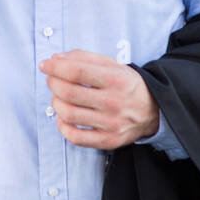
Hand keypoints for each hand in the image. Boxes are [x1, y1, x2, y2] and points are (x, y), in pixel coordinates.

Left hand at [38, 50, 160, 150]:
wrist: (153, 110)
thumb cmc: (127, 85)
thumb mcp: (112, 64)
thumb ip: (84, 58)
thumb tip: (55, 58)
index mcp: (116, 79)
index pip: (77, 71)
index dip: (55, 67)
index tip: (45, 64)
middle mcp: (114, 102)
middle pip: (69, 92)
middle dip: (53, 83)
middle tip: (51, 79)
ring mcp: (111, 124)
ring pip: (68, 114)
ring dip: (55, 103)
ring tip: (58, 97)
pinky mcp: (108, 140)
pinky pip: (75, 137)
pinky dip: (62, 127)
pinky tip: (63, 117)